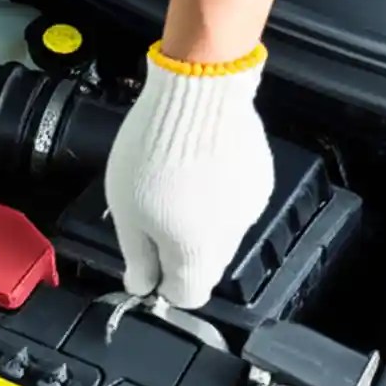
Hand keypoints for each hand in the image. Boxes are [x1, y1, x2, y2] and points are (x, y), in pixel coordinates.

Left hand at [105, 42, 273, 308]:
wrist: (200, 90)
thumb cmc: (154, 149)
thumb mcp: (125, 209)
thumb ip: (136, 255)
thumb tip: (140, 287)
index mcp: (197, 252)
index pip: (188, 296)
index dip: (164, 285)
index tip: (147, 264)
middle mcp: (232, 235)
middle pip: (206, 265)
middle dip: (179, 252)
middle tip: (151, 216)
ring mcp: (251, 205)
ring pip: (221, 233)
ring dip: (199, 222)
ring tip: (172, 183)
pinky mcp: (260, 177)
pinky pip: (234, 202)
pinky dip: (217, 195)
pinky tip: (197, 167)